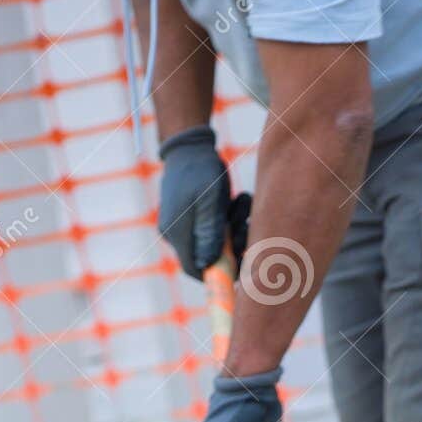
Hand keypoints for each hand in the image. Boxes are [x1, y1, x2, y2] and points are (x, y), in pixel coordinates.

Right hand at [158, 125, 229, 280]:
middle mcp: (177, 234)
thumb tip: (208, 265)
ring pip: (216, 242)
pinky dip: (231, 219)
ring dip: (235, 229)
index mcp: (177, 233)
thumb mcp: (210, 201)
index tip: (243, 268)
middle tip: (245, 225)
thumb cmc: (200, 169)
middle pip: (209, 257)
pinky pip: (215, 228)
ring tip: (241, 206)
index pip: (196, 269)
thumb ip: (210, 233)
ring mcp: (184, 226)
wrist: (190, 145)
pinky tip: (238, 201)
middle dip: (233, 246)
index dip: (219, 275)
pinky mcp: (193, 217)